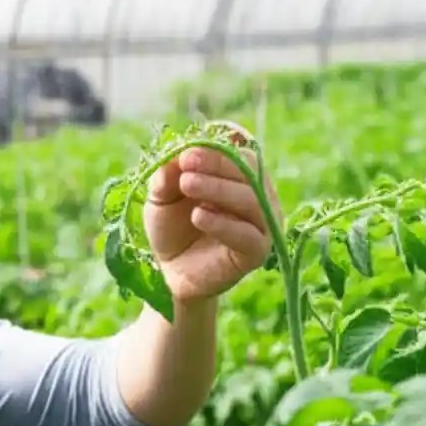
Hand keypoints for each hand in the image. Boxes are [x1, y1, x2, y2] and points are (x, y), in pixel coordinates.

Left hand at [143, 135, 279, 304]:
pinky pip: (248, 236)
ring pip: (252, 201)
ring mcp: (262, 225)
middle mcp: (259, 198)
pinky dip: (224, 224)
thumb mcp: (163, 198)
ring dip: (219, 189)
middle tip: (187, 166)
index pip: (238, 157)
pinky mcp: (257, 252)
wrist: (170, 272)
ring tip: (187, 185)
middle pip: (249, 174)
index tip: (187, 154)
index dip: (214, 153)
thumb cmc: (172, 229)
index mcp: (241, 179)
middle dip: (216, 166)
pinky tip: (198, 216)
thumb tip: (175, 156)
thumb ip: (168, 176)